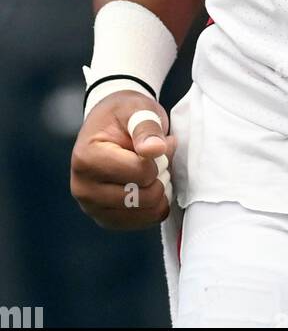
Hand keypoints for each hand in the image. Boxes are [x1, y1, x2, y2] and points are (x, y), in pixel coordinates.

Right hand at [70, 90, 175, 229]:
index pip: (140, 172)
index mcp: (86, 159)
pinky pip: (142, 222)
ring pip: (144, 213)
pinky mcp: (105, 219)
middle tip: (160, 157)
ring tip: (155, 169)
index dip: (159, 158)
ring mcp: (92, 207)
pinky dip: (155, 205)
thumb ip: (146, 127)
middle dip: (161, 176)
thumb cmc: (122, 114)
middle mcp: (83, 188)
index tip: (157, 143)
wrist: (108, 124)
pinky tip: (151, 185)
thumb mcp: (136, 109)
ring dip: (160, 191)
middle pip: (142, 197)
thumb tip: (155, 150)